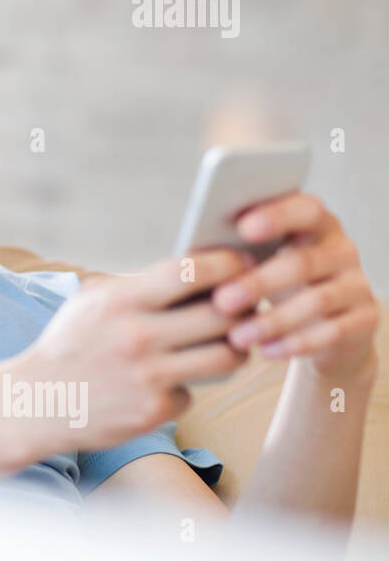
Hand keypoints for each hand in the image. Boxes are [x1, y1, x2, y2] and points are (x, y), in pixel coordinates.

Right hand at [17, 248, 251, 450]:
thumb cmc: (71, 344)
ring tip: (225, 343)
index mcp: (119, 300)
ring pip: (226, 358)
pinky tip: (165, 381)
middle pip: (224, 316)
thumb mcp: (93, 302)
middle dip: (244, 309)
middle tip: (247, 308)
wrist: (36, 401)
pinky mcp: (153, 411)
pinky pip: (194, 391)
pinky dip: (185, 386)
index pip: (190, 271)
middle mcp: (136, 337)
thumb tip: (204, 271)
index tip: (242, 263)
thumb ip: (141, 286)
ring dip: (233, 350)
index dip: (228, 264)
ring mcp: (147, 377)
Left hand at [214, 192, 379, 379]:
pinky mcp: (366, 320)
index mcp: (316, 223)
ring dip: (272, 321)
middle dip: (258, 283)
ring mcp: (358, 284)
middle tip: (221, 301)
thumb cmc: (275, 283)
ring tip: (236, 337)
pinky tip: (264, 351)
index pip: (304, 209)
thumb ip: (238, 251)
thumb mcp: (260, 262)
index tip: (241, 227)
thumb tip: (195, 254)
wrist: (322, 329)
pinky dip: (295, 343)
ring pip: (317, 300)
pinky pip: (332, 333)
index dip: (276, 216)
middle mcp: (342, 249)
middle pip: (303, 262)